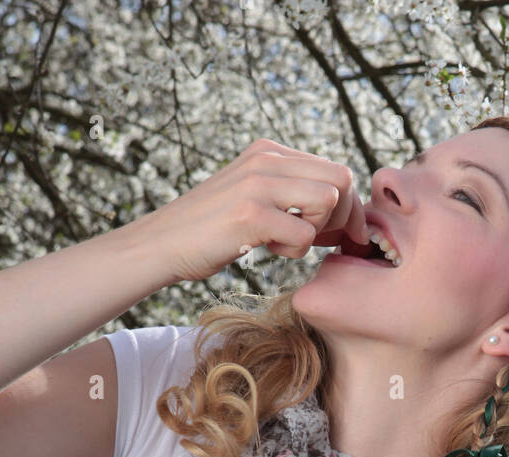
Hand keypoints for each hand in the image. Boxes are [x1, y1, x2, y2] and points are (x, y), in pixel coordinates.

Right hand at [144, 137, 370, 284]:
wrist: (161, 244)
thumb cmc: (211, 230)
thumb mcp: (253, 197)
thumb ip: (289, 194)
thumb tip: (342, 211)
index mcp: (269, 152)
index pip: (335, 168)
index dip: (347, 206)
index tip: (338, 233)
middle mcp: (266, 159)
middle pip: (341, 179)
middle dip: (342, 218)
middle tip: (321, 240)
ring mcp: (258, 185)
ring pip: (328, 200)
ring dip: (318, 231)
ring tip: (287, 241)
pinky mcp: (250, 214)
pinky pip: (304, 235)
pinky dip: (295, 252)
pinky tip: (269, 250)